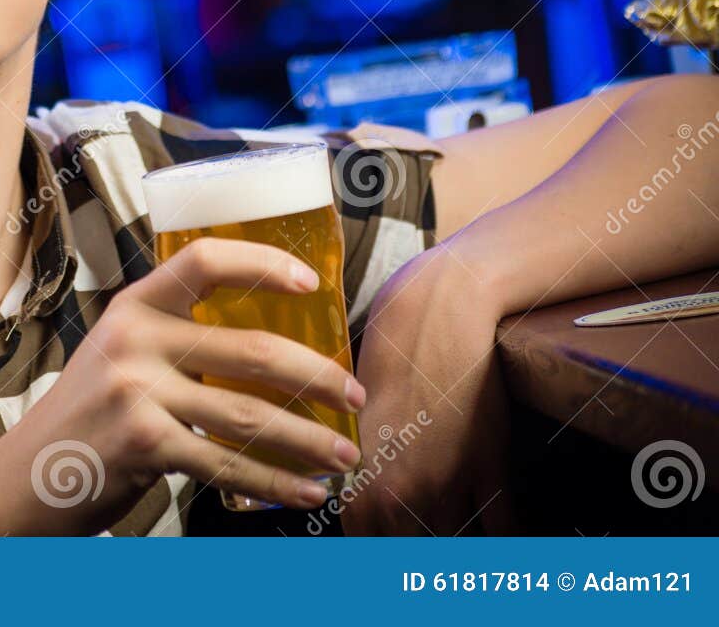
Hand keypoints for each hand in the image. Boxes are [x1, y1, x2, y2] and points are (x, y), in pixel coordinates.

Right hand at [0, 237, 366, 534]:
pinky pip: (229, 463)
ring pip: (251, 414)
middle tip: (357, 395)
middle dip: (320, 376)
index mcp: (133, 306)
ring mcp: (137, 391)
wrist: (25, 478)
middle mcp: (134, 340)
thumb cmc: (86, 418)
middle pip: (252, 349)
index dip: (262, 262)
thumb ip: (173, 343)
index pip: (203, 260)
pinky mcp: (144, 443)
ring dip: (311, 438)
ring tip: (346, 452)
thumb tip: (268, 354)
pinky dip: (276, 483)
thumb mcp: (117, 357)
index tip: (309, 282)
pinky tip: (305, 493)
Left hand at [341, 246, 515, 534]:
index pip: (360, 537)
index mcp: (361, 467)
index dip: (370, 544)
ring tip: (449, 538)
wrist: (441, 309)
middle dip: (407, 545)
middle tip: (414, 537)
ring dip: (449, 541)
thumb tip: (356, 488)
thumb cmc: (391, 347)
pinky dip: (500, 538)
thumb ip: (360, 455)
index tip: (378, 541)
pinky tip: (496, 538)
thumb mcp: (360, 405)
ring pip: (450, 541)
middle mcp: (402, 484)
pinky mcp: (490, 465)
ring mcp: (449, 480)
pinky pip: (501, 528)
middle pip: (404, 547)